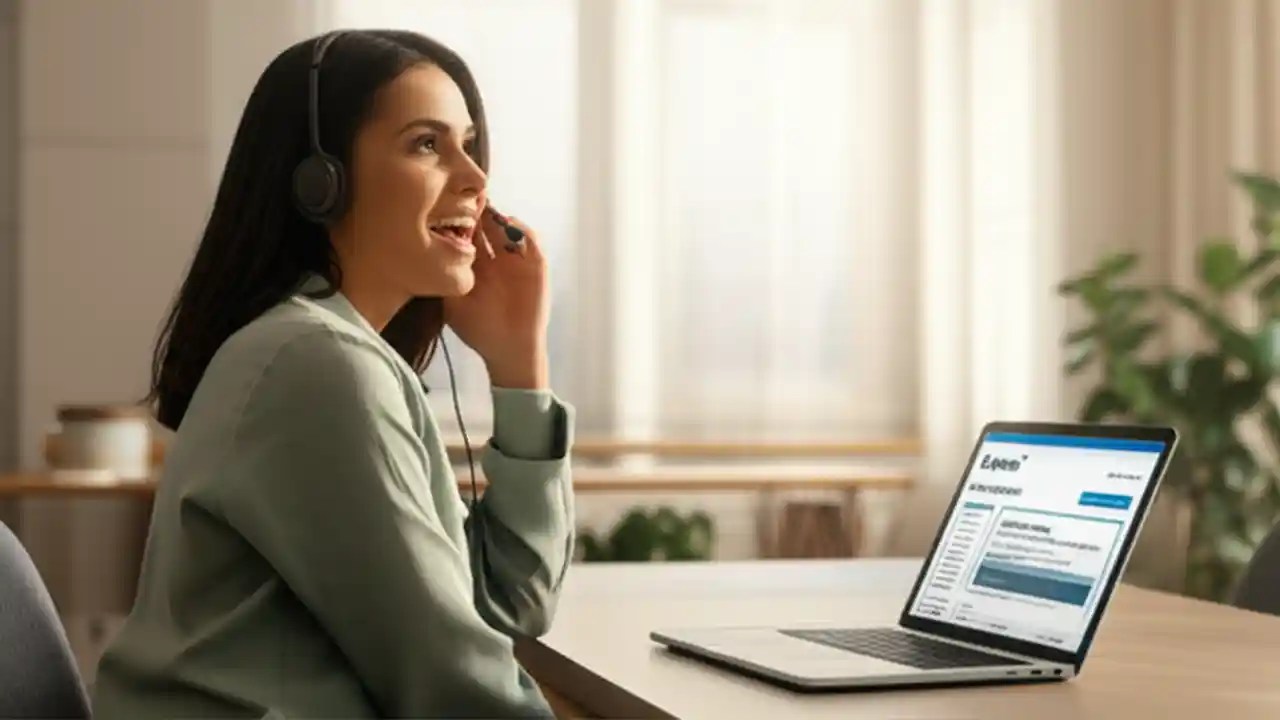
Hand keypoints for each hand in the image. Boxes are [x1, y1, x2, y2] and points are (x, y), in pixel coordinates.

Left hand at [442, 206, 549, 388]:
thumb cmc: (479, 329)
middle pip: (486, 224)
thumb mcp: (453, 302)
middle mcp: (495, 257)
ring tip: (486, 209)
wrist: (510, 350)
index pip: (465, 233)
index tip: (444, 206)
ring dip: (497, 217)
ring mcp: (516, 259)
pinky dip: (520, 230)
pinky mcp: (536, 265)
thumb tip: (424, 250)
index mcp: (474, 264)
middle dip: (477, 210)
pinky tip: (508, 226)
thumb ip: (445, 278)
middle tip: (466, 198)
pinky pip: (531, 241)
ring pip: (507, 227)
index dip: (457, 219)